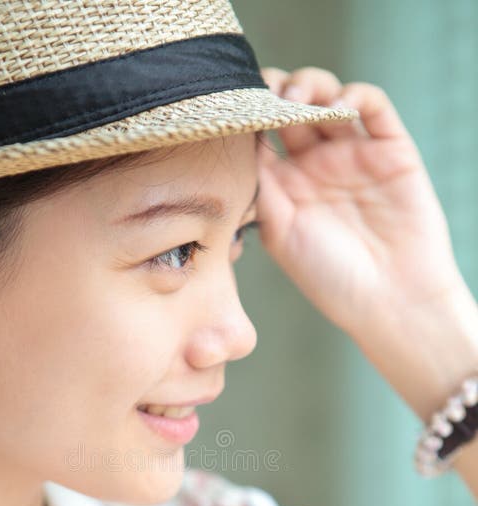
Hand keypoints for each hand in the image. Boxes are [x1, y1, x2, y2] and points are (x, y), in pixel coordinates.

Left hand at [256, 66, 464, 339]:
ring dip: (310, 86)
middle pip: (291, 106)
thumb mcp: (279, 234)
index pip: (261, 134)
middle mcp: (316, 164)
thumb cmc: (330, 279)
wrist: (390, 302)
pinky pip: (373, 106)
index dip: (247, 114)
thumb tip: (237, 142)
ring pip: (328, 97)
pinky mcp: (390, 149)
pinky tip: (339, 105)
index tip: (233, 106)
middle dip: (275, 90)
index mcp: (285, 185)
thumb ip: (259, 188)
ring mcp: (353, 154)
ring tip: (297, 99)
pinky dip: (355, 95)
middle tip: (265, 94)